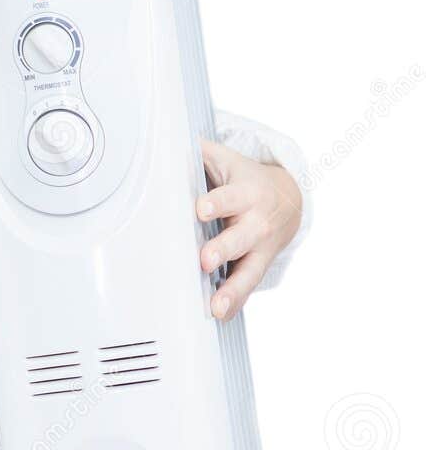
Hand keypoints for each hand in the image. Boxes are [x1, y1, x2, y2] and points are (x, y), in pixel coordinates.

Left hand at [197, 139, 302, 318]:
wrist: (287, 199)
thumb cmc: (243, 180)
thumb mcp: (226, 160)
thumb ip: (198, 153)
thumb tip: (162, 134)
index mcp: (245, 192)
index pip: (229, 197)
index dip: (216, 203)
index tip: (201, 209)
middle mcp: (255, 222)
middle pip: (240, 237)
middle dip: (223, 249)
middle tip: (205, 260)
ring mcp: (259, 248)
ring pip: (248, 270)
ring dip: (231, 289)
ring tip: (216, 304)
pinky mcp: (258, 267)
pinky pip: (247, 287)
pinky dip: (234, 303)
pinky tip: (220, 315)